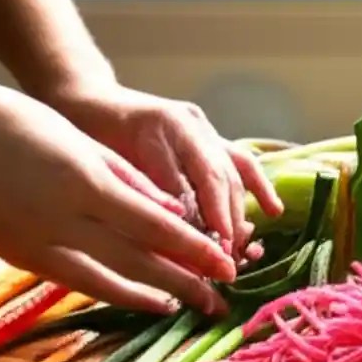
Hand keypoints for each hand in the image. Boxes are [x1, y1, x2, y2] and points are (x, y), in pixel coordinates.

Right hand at [0, 92, 234, 315]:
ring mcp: (37, 244)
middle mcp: (62, 221)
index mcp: (83, 183)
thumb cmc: (15, 123)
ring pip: (110, 280)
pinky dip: (115, 291)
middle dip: (185, 280)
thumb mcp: (81, 143)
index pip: (154, 227)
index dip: (194, 250)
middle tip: (222, 297)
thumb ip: (127, 181)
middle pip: (138, 260)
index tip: (228, 264)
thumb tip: (170, 214)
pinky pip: (78, 281)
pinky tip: (143, 297)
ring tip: (189, 305)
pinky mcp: (19, 257)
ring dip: (154, 294)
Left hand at [50, 83, 284, 260]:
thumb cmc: (87, 132)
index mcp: (161, 129)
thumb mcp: (105, 163)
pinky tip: (273, 211)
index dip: (205, 220)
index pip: (191, 183)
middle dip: (226, 224)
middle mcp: (189, 125)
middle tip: (228, 263)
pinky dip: (258, 186)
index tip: (213, 253)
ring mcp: (203, 129)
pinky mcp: (210, 136)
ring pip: (232, 174)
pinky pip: (240, 161)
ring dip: (240, 214)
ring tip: (244, 249)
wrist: (89, 98)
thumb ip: (143, 192)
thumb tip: (177, 233)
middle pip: (217, 181)